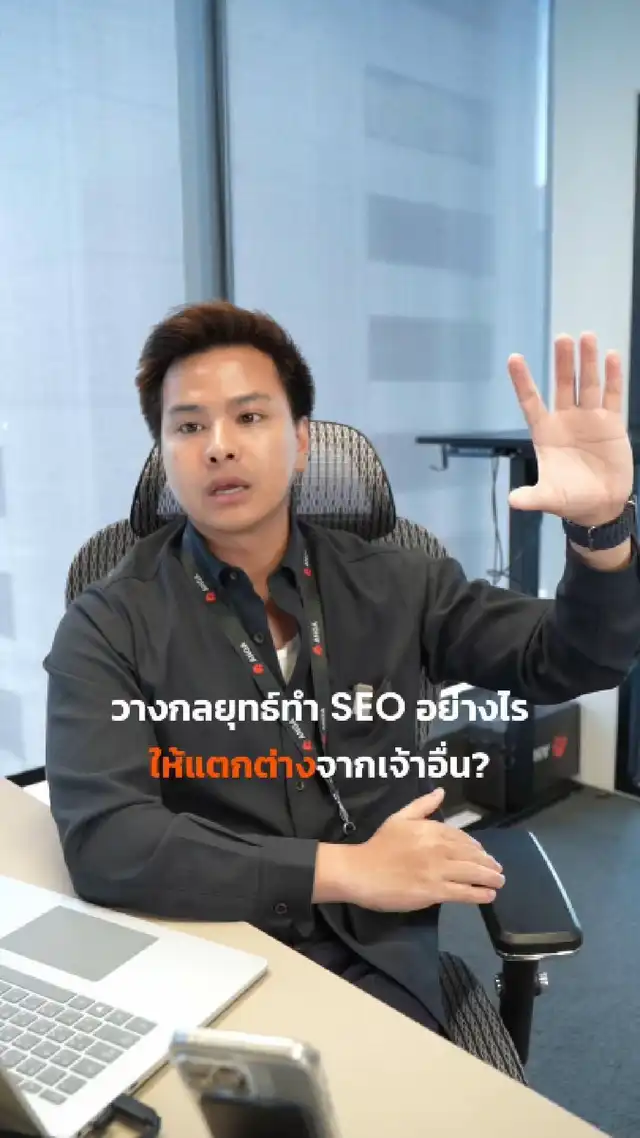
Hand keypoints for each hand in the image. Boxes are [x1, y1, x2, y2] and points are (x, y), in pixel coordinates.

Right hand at [342, 789, 504, 911]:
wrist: (360, 871)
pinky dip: (479, 894)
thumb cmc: (379, 845)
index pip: (461, 837)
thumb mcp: (399, 818)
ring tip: (499, 881)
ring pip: (471, 873)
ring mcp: (437, 871)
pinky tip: (489, 895)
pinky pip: (462, 892)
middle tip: (497, 869)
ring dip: (489, 877)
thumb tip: (441, 792)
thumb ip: (422, 805)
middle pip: (471, 855)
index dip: (475, 846)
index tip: (482, 853)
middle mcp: (438, 848)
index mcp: (431, 829)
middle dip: (488, 863)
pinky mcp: (433, 891)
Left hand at [507, 332, 632, 526]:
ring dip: (587, 362)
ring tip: (586, 337)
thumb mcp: (549, 498)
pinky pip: (611, 395)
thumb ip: (532, 497)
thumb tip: (513, 501)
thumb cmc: (570, 499)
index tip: (514, 358)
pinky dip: (612, 376)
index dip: (523, 381)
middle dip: (562, 362)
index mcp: (545, 433)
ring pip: (586, 384)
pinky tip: (611, 356)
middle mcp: (565, 420)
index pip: (531, 401)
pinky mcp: (611, 422)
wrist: (600, 505)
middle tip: (562, 338)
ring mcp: (588, 418)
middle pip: (562, 385)